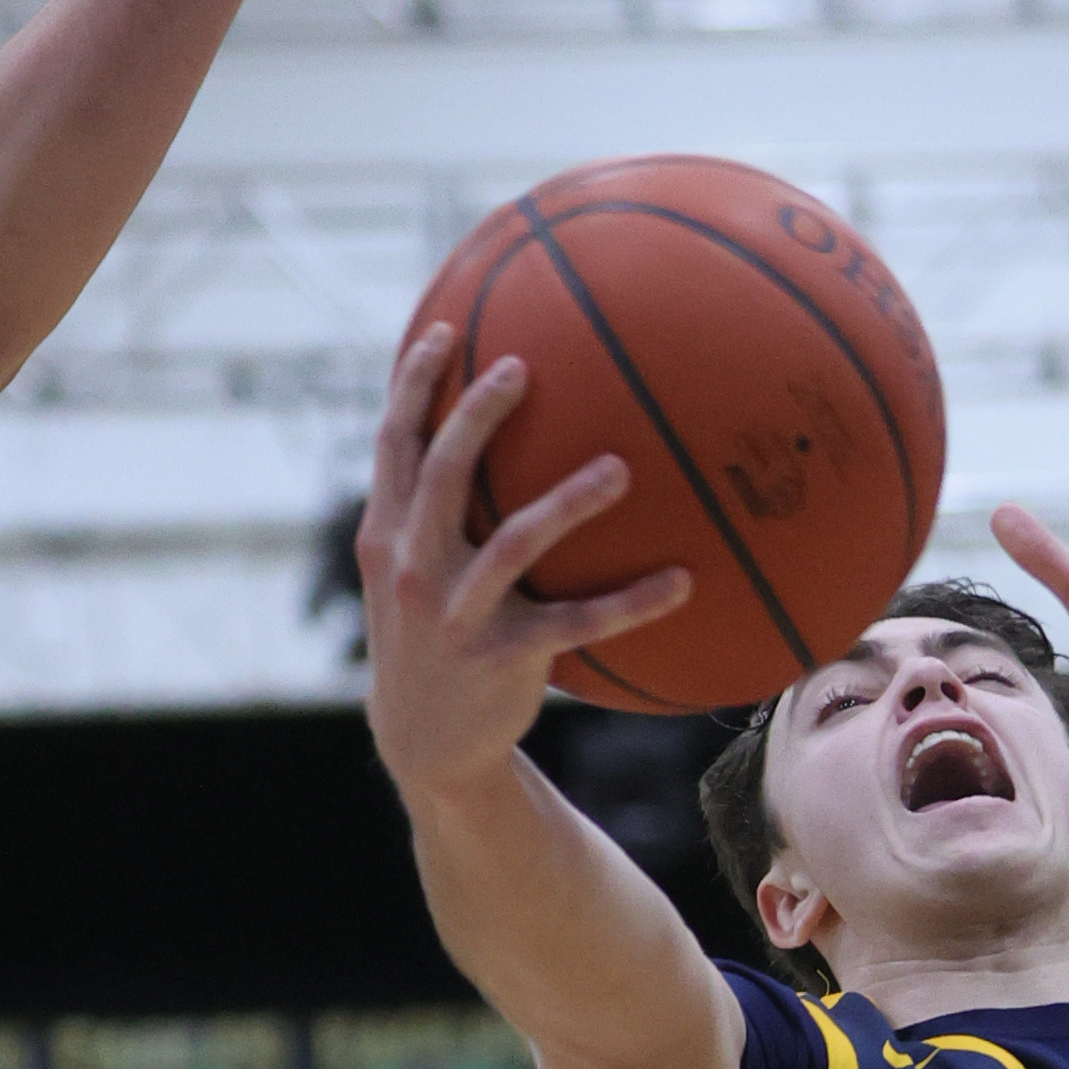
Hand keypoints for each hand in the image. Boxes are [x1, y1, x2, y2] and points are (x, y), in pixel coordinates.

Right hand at [358, 326, 686, 800]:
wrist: (424, 739)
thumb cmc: (431, 636)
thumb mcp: (407, 572)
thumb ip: (430, 511)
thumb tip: (476, 435)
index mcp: (387, 534)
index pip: (393, 444)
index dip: (415, 384)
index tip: (450, 330)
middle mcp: (411, 566)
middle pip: (442, 474)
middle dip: (478, 417)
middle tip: (525, 369)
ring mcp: (456, 613)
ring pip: (513, 545)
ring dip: (567, 504)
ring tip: (621, 469)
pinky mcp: (504, 657)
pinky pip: (577, 624)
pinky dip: (630, 603)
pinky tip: (682, 581)